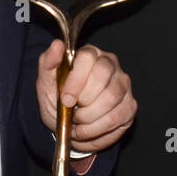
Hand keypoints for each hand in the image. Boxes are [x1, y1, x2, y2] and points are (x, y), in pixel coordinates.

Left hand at [37, 41, 135, 156]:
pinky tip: (88, 130)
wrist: (67, 121)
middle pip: (103, 78)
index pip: (88, 58)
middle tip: (73, 112)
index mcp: (89, 54)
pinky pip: (117, 118)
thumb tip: (57, 45)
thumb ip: (48, 62)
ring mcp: (123, 84)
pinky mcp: (129, 105)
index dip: (76, 81)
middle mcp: (111, 64)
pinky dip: (98, 130)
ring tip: (78, 124)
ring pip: (111, 99)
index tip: (65, 99)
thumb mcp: (46, 80)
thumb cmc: (58, 96)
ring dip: (89, 118)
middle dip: (83, 101)